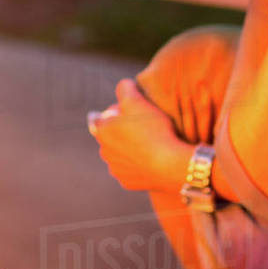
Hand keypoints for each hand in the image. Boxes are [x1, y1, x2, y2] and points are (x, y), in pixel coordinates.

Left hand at [88, 78, 191, 193]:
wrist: (170, 164)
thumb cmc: (153, 129)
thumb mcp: (138, 100)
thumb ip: (125, 88)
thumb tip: (123, 85)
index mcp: (102, 131)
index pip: (97, 118)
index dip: (110, 113)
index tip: (122, 112)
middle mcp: (104, 152)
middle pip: (109, 137)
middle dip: (119, 132)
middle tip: (139, 126)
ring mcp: (116, 170)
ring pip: (119, 155)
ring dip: (128, 149)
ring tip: (148, 143)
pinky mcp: (128, 183)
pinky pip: (131, 170)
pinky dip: (138, 165)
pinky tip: (151, 159)